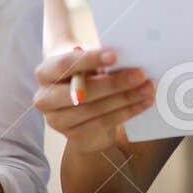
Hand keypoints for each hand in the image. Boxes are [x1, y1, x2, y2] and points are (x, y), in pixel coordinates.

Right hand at [34, 47, 155, 154]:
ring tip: (147, 88)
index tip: (115, 55)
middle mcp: (45, 99)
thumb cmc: (86, 76)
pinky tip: (143, 103)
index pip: (65, 64)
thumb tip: (127, 57)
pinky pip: (104, 123)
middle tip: (140, 74)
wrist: (81, 108)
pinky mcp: (73, 137)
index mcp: (46, 73)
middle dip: (114, 83)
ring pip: (95, 110)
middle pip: (82, 92)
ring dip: (126, 98)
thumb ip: (99, 60)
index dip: (90, 59)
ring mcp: (57, 121)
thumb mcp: (89, 65)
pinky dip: (127, 112)